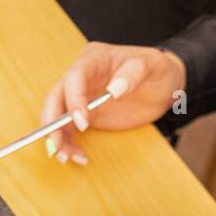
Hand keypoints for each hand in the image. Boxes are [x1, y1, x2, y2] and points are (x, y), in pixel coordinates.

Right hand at [41, 43, 185, 162]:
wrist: (163, 85)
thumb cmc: (157, 70)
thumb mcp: (153, 65)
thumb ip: (134, 74)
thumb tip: (115, 89)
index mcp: (94, 58)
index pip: (74, 76)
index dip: (73, 99)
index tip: (82, 123)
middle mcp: (82, 76)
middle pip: (56, 96)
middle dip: (53, 122)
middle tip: (56, 145)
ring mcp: (82, 96)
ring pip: (58, 115)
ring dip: (57, 137)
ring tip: (66, 157)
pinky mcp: (86, 114)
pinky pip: (69, 128)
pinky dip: (68, 143)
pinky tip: (76, 156)